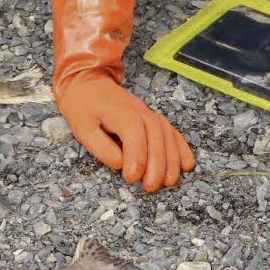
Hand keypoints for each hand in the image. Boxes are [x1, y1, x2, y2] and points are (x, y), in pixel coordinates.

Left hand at [56, 69, 194, 192]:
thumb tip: (120, 164)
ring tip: (169, 183)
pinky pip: (172, 131)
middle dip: (157, 166)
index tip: (130, 179)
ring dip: (172, 160)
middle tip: (150, 187)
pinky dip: (181, 148)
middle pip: (156, 138)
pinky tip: (187, 164)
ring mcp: (148, 113)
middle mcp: (139, 111)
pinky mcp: (152, 117)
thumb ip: (100, 147)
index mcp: (120, 113)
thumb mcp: (82, 128)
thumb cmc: (83, 106)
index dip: (136, 161)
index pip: (135, 137)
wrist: (87, 82)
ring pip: (167, 136)